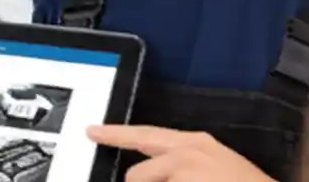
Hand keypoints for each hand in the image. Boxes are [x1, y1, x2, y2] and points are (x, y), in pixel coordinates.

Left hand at [88, 125, 275, 181]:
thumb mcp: (216, 166)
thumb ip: (182, 166)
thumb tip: (163, 173)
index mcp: (193, 144)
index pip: (143, 135)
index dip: (114, 134)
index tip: (92, 131)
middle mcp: (185, 153)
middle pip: (135, 175)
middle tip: (159, 177)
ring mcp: (183, 172)